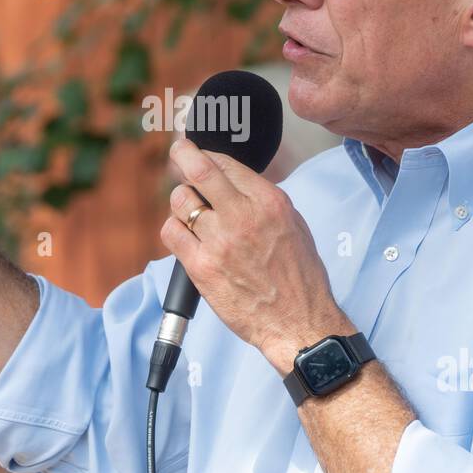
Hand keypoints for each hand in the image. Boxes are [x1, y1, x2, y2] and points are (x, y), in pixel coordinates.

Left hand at [160, 138, 351, 373]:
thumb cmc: (300, 278)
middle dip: (183, 153)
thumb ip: (264, 200)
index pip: (226, 163)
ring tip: (190, 210)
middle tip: (178, 149)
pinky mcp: (201, 267)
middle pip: (199, 170)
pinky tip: (184, 234)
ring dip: (181, 201)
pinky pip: (171, 232)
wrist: (298, 322)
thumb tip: (236, 183)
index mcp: (269, 203)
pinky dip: (174, 228)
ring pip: (180, 201)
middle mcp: (243, 217)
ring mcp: (219, 242)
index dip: (206, 153)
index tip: (198, 151)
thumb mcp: (294, 225)